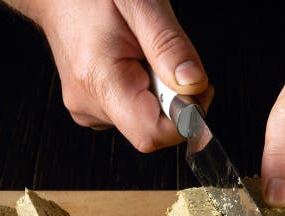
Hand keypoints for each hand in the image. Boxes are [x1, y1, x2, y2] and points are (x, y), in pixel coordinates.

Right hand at [4, 0, 212, 152]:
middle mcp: (89, 104)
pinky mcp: (91, 109)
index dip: (185, 118)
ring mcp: (87, 110)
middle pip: (152, 129)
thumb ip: (169, 45)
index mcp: (100, 81)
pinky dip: (144, 92)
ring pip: (144, 121)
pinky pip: (131, 113)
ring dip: (158, 93)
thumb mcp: (141, 4)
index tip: (197, 89)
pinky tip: (132, 64)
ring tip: (142, 55)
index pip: (152, 134)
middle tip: (166, 60)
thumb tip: (194, 84)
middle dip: (173, 100)